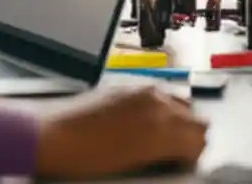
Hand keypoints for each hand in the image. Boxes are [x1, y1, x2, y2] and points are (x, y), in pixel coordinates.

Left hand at [36, 87, 206, 178]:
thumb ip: (164, 155)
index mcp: (163, 128)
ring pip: (181, 103)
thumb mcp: (135, 164)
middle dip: (191, 138)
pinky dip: (161, 108)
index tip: (184, 165)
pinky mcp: (126, 86)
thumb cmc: (87, 158)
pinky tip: (144, 123)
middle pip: (197, 120)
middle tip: (177, 155)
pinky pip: (158, 94)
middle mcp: (158, 104)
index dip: (194, 157)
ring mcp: (142, 91)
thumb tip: (177, 156)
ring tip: (162, 138)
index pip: (200, 141)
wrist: (52, 136)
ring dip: (179, 120)